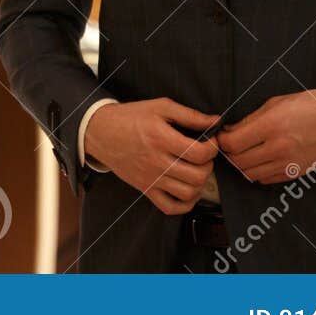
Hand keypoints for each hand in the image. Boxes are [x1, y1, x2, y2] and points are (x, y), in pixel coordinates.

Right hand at [83, 97, 219, 215]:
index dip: (213, 147)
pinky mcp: (145, 189)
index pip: (199, 153)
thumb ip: (189, 115)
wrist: (100, 131)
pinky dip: (185, 204)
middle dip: (208, 165)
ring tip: (196, 170)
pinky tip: (188, 190)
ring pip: (188, 193)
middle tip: (204, 155)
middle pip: (197, 176)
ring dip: (200, 183)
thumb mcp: (159, 107)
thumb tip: (215, 121)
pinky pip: (170, 207)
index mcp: (160, 139)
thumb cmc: (130, 117)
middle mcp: (156, 162)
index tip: (211, 140)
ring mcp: (150, 179)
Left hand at [218, 88, 315, 182]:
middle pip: (238, 161)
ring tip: (244, 152)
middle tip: (231, 144)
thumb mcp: (276, 103)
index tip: (223, 134)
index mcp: (271, 126)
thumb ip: (250, 119)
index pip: (232, 143)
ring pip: (250, 174)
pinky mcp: (296, 173)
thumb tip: (229, 131)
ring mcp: (288, 164)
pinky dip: (257, 172)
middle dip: (229, 153)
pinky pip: (266, 179)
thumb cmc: (308, 105)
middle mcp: (278, 148)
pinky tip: (260, 159)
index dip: (222, 140)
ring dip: (242, 164)